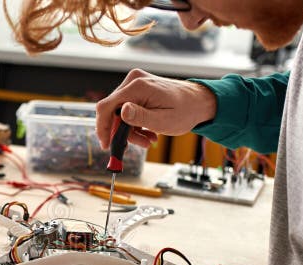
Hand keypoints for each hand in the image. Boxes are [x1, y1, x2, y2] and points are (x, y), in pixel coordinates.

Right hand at [95, 69, 217, 148]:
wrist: (199, 101)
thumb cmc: (186, 111)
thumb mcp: (163, 120)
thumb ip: (140, 117)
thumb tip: (121, 112)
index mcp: (137, 87)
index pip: (106, 107)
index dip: (102, 128)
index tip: (106, 145)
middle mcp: (133, 81)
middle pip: (112, 111)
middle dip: (122, 132)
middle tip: (140, 144)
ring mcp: (135, 83)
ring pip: (119, 113)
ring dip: (130, 130)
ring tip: (148, 140)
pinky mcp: (137, 89)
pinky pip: (126, 110)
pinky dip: (134, 124)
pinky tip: (148, 132)